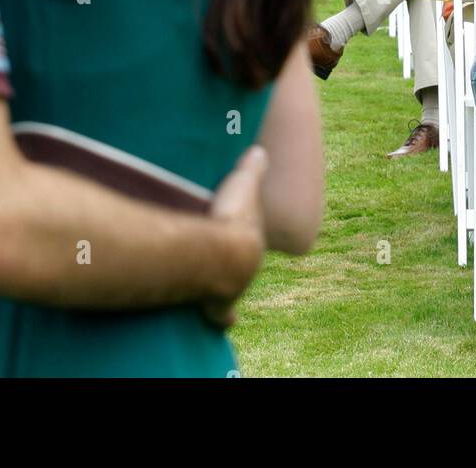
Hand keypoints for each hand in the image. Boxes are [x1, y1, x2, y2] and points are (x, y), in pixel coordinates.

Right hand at [201, 146, 267, 328]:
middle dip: (240, 261)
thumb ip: (251, 168)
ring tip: (222, 287)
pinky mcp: (215, 306)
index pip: (252, 236)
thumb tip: (260, 151)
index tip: (245, 233)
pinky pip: (220, 315)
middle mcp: (249, 267)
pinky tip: (225, 324)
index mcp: (253, 240)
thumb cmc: (231, 216)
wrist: (222, 254)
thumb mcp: (243, 184)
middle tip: (230, 256)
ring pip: (236, 292)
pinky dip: (222, 319)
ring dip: (231, 290)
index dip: (248, 233)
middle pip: (246, 265)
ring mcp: (234, 288)